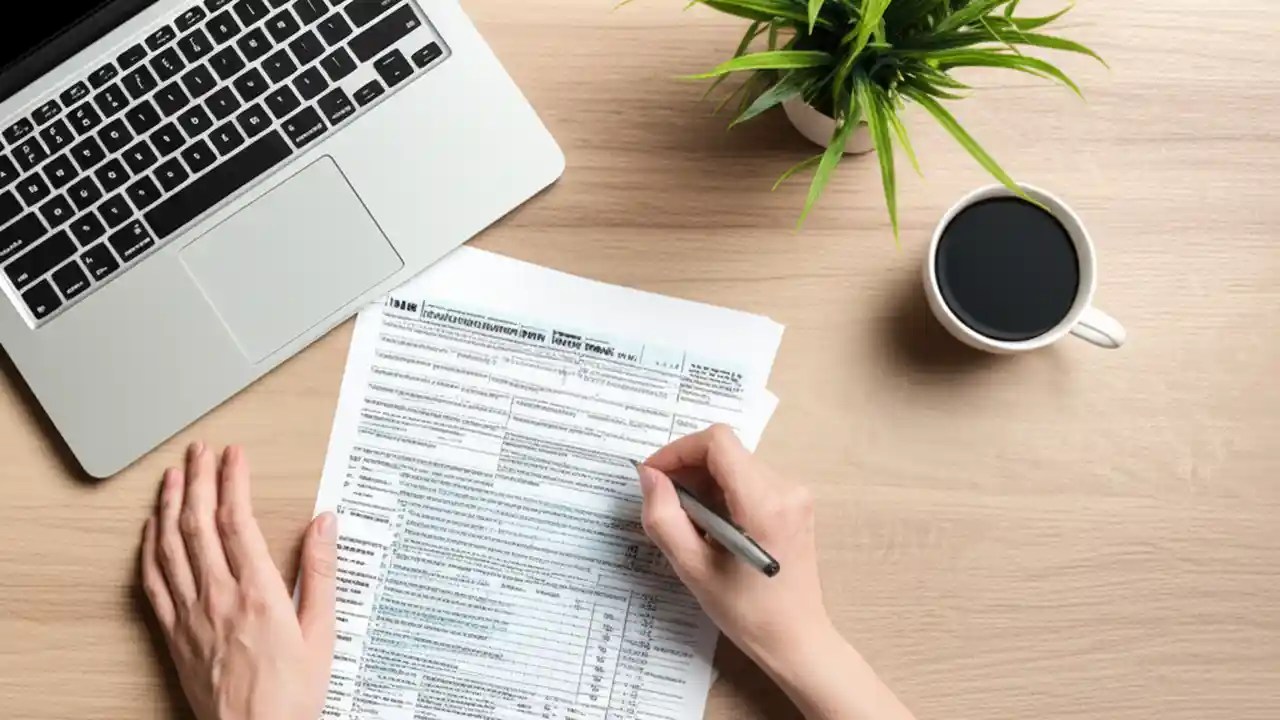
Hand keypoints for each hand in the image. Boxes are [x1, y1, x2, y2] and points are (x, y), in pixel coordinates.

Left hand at [139, 443, 336, 719]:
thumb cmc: (291, 694)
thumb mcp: (323, 632)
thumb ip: (321, 572)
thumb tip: (325, 524)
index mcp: (257, 593)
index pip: (237, 520)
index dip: (233, 481)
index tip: (235, 456)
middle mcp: (218, 597)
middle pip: (198, 524)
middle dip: (198, 479)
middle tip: (201, 451)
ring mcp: (190, 615)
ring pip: (170, 546)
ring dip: (169, 505)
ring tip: (172, 476)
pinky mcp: (173, 634)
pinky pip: (152, 582)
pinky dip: (149, 549)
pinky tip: (151, 531)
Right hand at [636, 425, 828, 669]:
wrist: (796, 639)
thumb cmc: (746, 612)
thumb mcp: (693, 569)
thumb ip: (665, 517)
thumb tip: (649, 475)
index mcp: (764, 503)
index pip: (718, 442)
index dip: (678, 450)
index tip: (654, 477)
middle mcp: (786, 488)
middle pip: (725, 452)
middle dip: (688, 471)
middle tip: (667, 507)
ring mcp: (795, 494)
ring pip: (735, 465)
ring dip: (704, 484)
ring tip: (691, 525)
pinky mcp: (795, 503)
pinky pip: (749, 480)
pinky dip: (723, 493)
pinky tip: (714, 528)